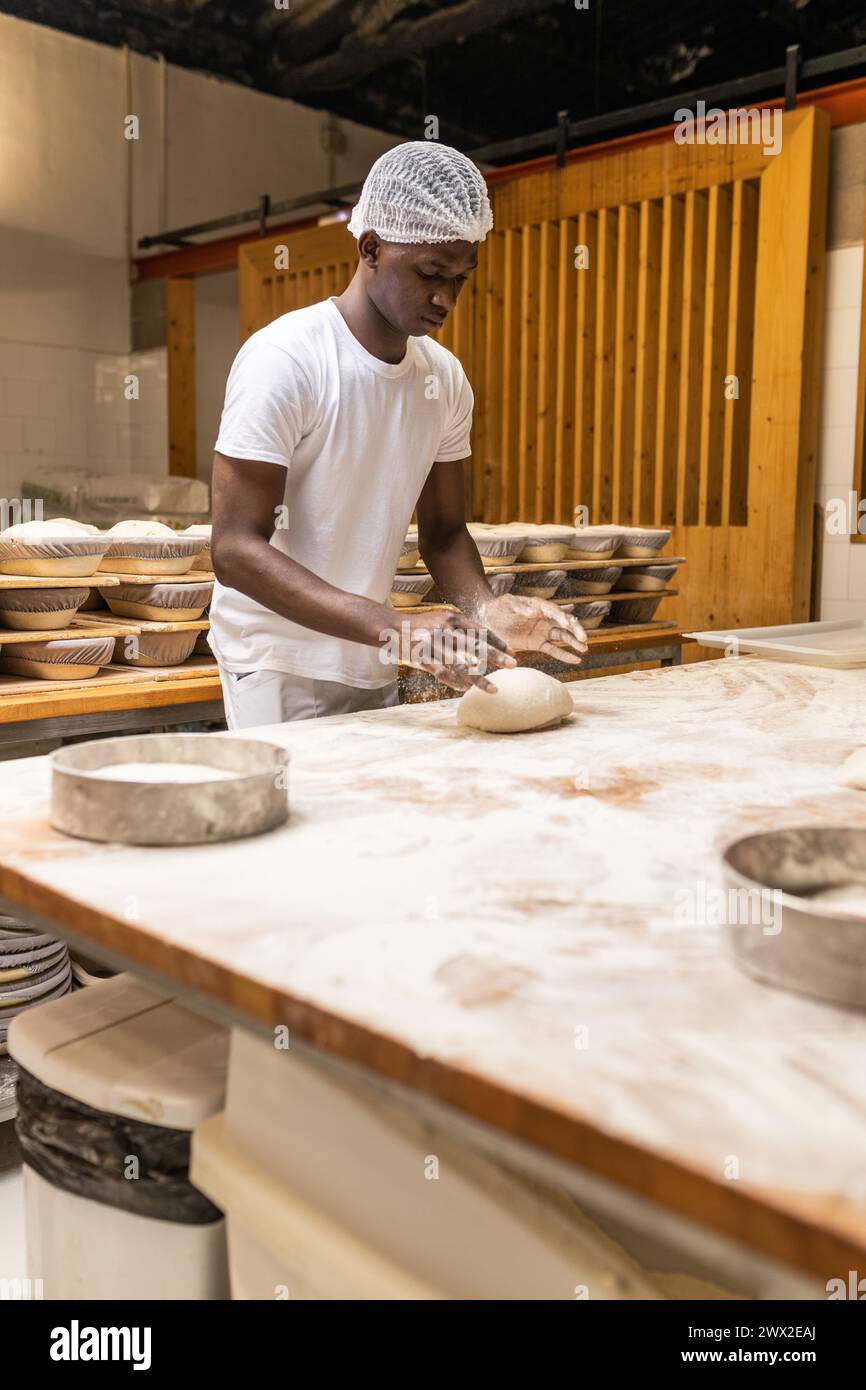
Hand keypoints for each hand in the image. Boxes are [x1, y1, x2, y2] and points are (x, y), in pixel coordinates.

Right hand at [397, 610, 515, 693]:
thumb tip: (485, 642)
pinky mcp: (422, 657)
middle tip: (513, 665)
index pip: (481, 630)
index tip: (512, 652)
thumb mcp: (443, 620)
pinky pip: (442, 673)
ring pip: (461, 664)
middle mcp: (446, 629)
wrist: (392, 628)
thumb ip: (461, 629)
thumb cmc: (422, 627)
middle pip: (475, 645)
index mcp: (453, 618)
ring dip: (480, 679)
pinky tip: (466, 690)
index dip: (498, 641)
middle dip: (496, 656)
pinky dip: (455, 682)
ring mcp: (434, 644)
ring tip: (494, 690)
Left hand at [479, 594, 587, 664]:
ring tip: (584, 649)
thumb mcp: (508, 604)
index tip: (568, 625)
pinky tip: (575, 660)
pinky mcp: (537, 643)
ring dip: (574, 642)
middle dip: (575, 631)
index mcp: (539, 606)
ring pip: (562, 637)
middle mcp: (544, 618)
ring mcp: (542, 631)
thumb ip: (520, 607)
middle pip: (564, 623)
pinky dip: (564, 655)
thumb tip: (535, 611)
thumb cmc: (498, 607)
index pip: (555, 611)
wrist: (487, 619)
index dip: (562, 618)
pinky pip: (553, 650)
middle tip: (583, 639)